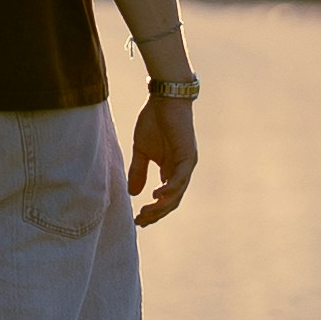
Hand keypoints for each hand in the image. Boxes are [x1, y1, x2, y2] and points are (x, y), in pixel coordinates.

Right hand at [126, 89, 197, 223]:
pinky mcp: (188, 156)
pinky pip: (180, 178)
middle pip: (171, 201)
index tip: (137, 220)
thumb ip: (138, 171)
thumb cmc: (154, 121)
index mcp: (171, 171)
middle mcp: (181, 171)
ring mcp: (186, 164)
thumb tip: (132, 193)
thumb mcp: (141, 150)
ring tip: (146, 212)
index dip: (152, 212)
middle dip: (155, 214)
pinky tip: (156, 195)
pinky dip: (169, 189)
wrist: (164, 99)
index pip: (165, 199)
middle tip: (140, 221)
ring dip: (161, 206)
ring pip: (177, 193)